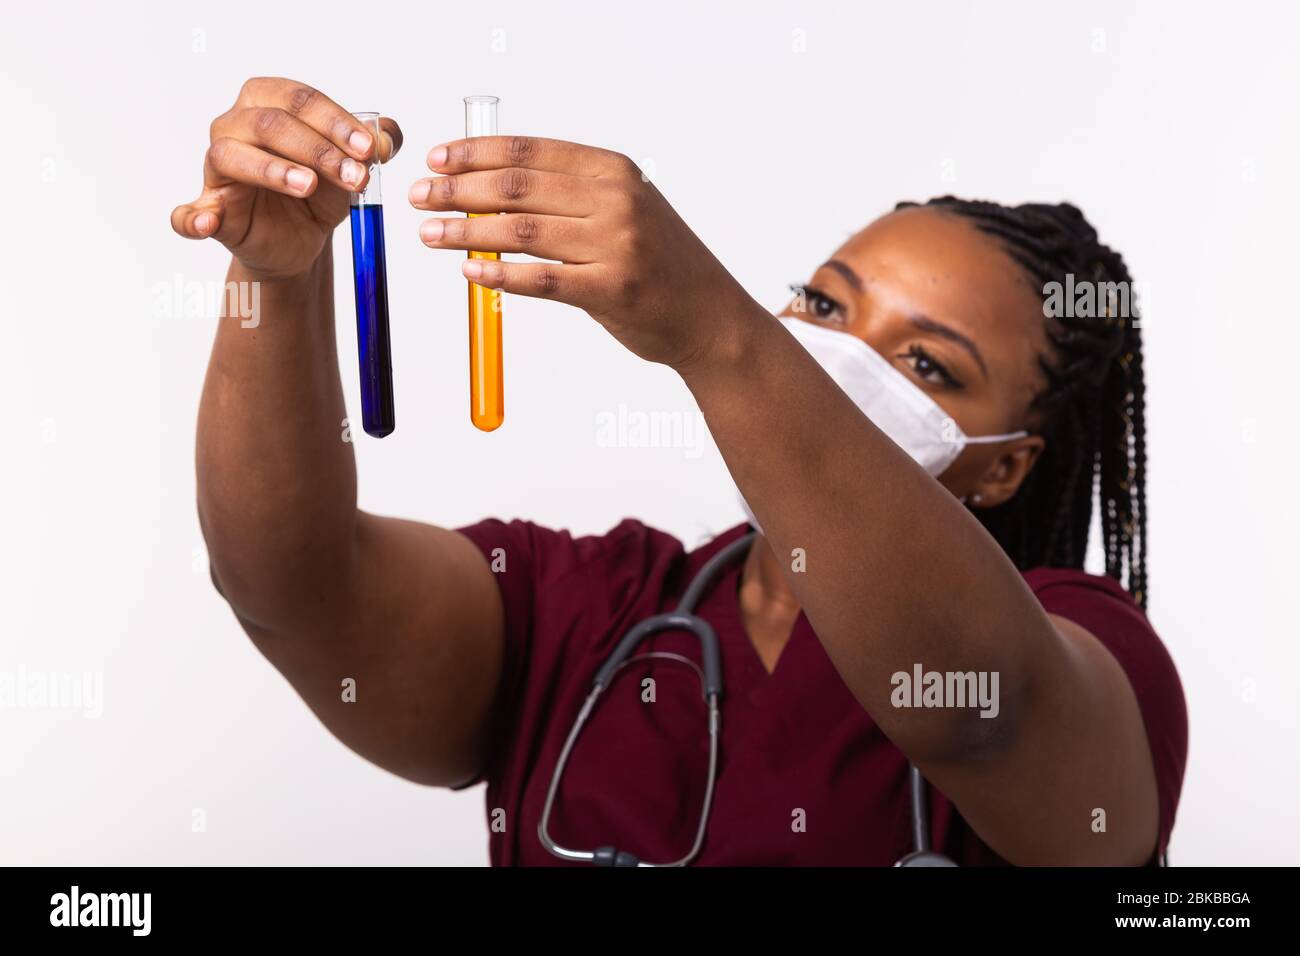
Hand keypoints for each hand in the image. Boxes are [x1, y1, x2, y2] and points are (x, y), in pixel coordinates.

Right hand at [171, 77, 402, 279]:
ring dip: (273, 169)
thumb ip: (373, 147)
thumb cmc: (320, 192)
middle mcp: (235, 125)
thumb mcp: (353, 167)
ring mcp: (217, 166)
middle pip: (269, 122)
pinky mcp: (210, 208)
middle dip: (317, 148)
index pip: (300, 99)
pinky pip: (190, 212)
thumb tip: (387, 138)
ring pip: (232, 154)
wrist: (303, 239)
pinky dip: (192, 217)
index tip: (370, 150)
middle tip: (354, 176)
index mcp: (268, 102)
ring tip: (308, 186)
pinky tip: (204, 223)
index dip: (336, 122)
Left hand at [408, 137, 756, 370]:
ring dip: (466, 231)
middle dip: (459, 189)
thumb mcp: (626, 209)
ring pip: (522, 231)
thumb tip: (490, 188)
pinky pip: (541, 280)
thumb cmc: (660, 264)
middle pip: (517, 187)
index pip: (530, 151)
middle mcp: (617, 201)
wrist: (710, 316)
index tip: (437, 159)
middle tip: (421, 196)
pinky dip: (499, 274)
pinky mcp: (611, 290)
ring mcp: (615, 245)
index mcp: (615, 171)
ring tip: (431, 234)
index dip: (476, 152)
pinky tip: (469, 270)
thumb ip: (570, 195)